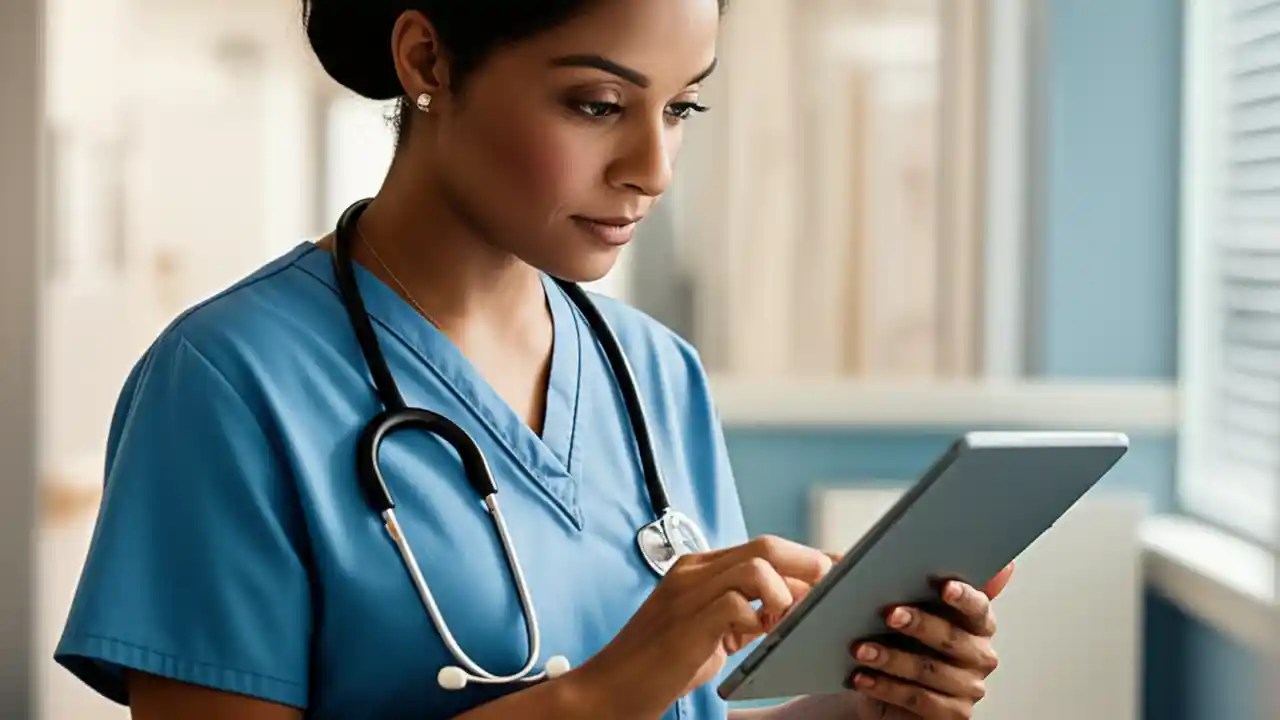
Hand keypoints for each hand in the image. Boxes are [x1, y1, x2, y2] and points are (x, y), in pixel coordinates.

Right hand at [569, 535, 833, 719]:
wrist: (612, 687)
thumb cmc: (663, 663)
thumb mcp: (713, 631)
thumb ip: (746, 613)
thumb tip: (795, 604)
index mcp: (699, 567)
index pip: (764, 546)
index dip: (807, 557)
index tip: (839, 571)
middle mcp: (694, 570)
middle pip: (768, 546)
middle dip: (810, 565)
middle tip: (830, 592)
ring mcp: (688, 591)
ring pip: (758, 565)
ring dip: (786, 594)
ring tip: (783, 623)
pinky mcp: (687, 619)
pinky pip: (739, 601)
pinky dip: (759, 618)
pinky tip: (757, 637)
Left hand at [845, 563, 1013, 718]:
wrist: (883, 685)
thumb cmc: (900, 637)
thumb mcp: (911, 604)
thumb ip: (928, 579)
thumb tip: (974, 557)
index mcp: (978, 623)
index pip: (978, 607)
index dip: (964, 597)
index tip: (944, 586)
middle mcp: (980, 655)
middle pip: (952, 639)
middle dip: (918, 624)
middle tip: (888, 614)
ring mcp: (968, 688)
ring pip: (929, 671)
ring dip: (891, 659)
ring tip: (859, 648)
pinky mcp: (951, 715)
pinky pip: (917, 699)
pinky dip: (885, 687)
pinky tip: (861, 676)